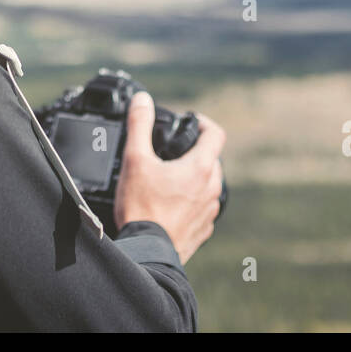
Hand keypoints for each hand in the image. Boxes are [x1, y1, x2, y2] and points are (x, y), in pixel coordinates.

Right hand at [113, 92, 224, 264]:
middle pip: (211, 159)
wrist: (146, 252)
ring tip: (168, 180)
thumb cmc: (142, 207)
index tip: (190, 123)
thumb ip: (139, 125)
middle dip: (194, 152)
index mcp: (200, 167)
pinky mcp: (203, 230)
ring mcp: (209, 211)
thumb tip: (142, 100)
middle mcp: (211, 188)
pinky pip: (202, 208)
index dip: (203, 123)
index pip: (215, 134)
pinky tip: (170, 205)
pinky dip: (191, 202)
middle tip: (171, 153)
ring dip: (194, 178)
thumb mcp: (135, 159)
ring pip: (208, 184)